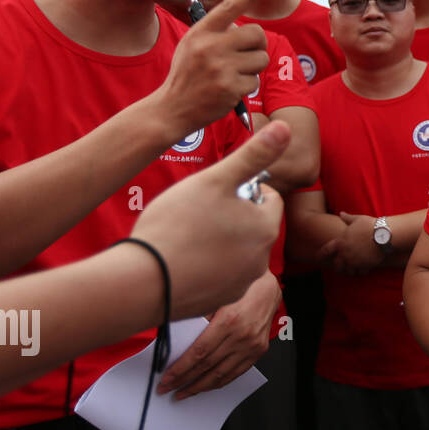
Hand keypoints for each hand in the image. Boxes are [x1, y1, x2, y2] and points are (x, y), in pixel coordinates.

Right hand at [130, 120, 288, 318]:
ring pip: (235, 251)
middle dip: (231, 215)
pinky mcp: (219, 301)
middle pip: (252, 226)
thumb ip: (254, 154)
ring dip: (219, 241)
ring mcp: (240, 284)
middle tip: (197, 211)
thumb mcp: (217, 179)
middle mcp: (261, 260)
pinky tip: (180, 259)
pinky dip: (205, 266)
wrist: (144, 282)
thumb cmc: (178, 224)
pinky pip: (218, 275)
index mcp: (265, 228)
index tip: (216, 190)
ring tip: (185, 235)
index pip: (268, 198)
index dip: (243, 189)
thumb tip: (285, 128)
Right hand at [151, 0, 274, 140]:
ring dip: (253, 68)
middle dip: (257, 45)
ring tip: (233, 74)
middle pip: (258, 34)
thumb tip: (246, 27)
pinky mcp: (231, 87)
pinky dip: (246, 87)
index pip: (231, 6)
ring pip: (261, 58)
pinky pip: (255, 81)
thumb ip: (215, 33)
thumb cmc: (187, 74)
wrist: (172, 107)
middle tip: (245, 55)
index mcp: (202, 31)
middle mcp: (211, 46)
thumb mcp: (192, 45)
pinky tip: (229, 90)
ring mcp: (221, 67)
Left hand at [158, 270, 280, 398]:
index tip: (166, 378)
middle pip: (207, 365)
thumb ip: (199, 321)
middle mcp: (241, 335)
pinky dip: (219, 382)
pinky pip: (236, 373)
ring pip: (221, 374)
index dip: (181, 368)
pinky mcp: (259, 351)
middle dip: (184, 380)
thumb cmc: (239, 291)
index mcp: (228, 320)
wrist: (268, 290)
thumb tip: (178, 343)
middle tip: (168, 389)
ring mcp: (251, 345)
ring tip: (184, 393)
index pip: (199, 352)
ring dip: (200, 386)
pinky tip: (206, 386)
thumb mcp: (215, 300)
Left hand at [315, 212, 386, 275]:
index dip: (320, 255)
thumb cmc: (370, 225)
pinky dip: (361, 271)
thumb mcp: (357, 219)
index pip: (326, 250)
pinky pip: (360, 272)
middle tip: (340, 267)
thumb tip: (341, 213)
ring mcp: (354, 261)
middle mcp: (345, 254)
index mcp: (341, 242)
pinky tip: (364, 269)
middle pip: (337, 265)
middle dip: (338, 266)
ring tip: (352, 270)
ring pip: (348, 271)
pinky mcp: (364, 266)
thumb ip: (347, 218)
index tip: (317, 258)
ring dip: (349, 271)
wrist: (383, 235)